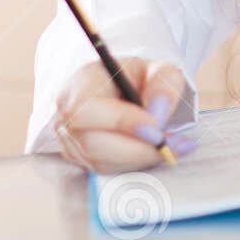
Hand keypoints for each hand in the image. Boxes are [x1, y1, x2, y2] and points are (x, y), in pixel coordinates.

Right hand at [52, 58, 195, 171]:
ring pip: (99, 161)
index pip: (87, 108)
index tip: (155, 128)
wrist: (129, 90)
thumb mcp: (159, 70)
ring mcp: (68, 140)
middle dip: (136, 148)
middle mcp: (67, 113)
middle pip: (91, 142)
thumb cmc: (141, 79)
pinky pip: (105, 169)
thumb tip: (158, 113)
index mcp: (83, 82)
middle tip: (172, 146)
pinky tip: (155, 152)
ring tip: (172, 148)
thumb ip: (164, 85)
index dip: (120, 121)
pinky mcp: (79, 158)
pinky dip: (134, 164)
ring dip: (139, 159)